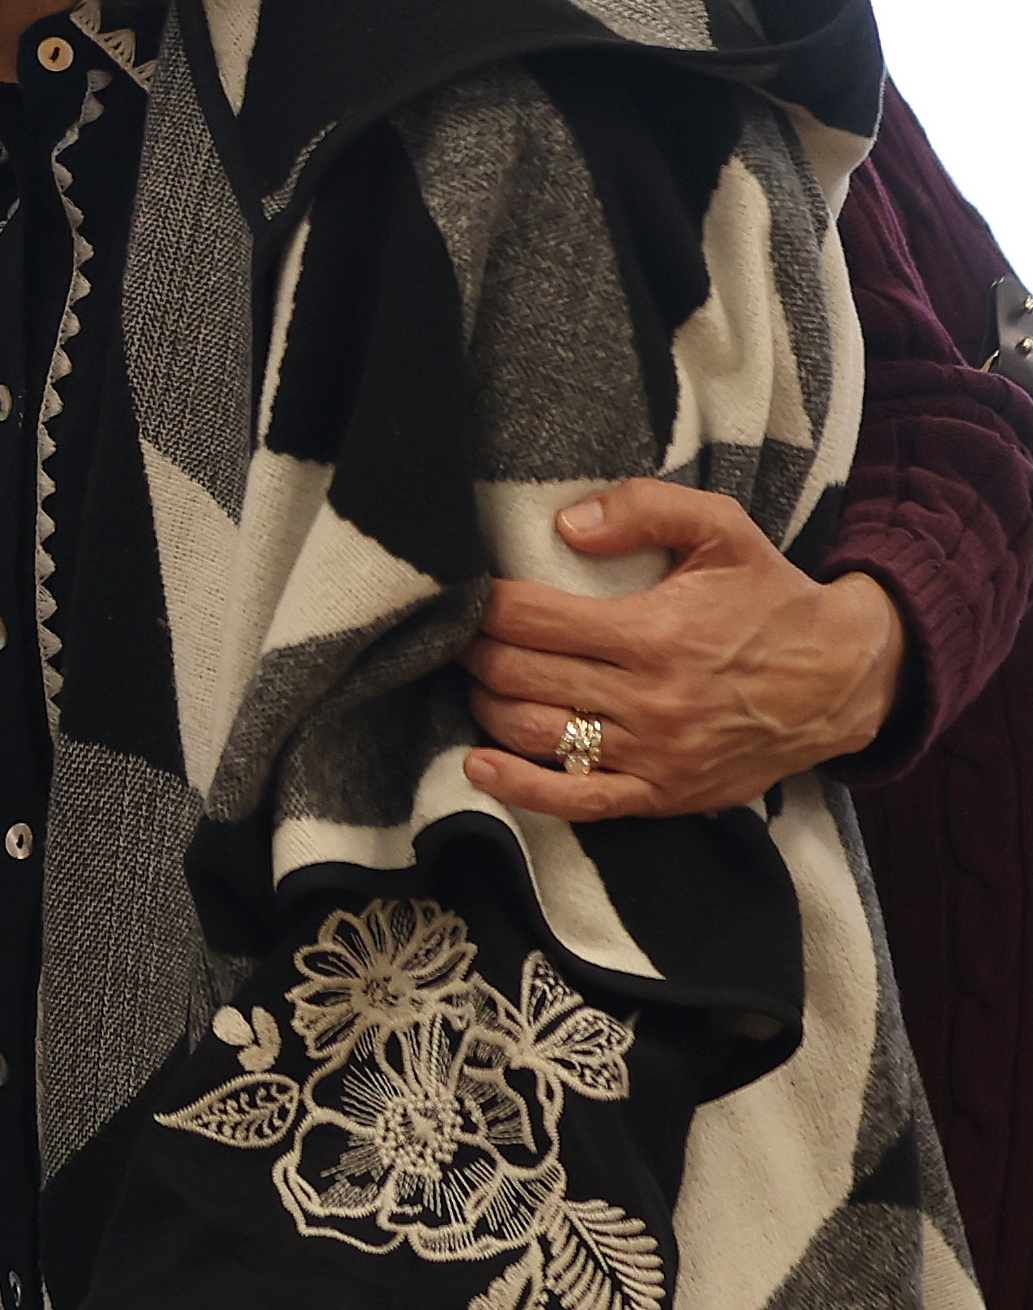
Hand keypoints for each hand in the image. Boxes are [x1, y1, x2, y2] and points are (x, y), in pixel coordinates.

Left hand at [458, 477, 907, 820]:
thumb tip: (567, 526)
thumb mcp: (723, 529)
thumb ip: (646, 508)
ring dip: (488, 705)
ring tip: (479, 678)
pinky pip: (578, 801)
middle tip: (462, 634)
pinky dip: (520, 788)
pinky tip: (478, 766)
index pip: (531, 620)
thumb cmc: (772, 598)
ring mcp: (654, 754)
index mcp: (654, 633)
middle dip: (476, 651)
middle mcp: (649, 700)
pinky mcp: (663, 794)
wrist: (847, 679)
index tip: (468, 594)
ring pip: (535, 734)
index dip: (485, 605)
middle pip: (520, 675)